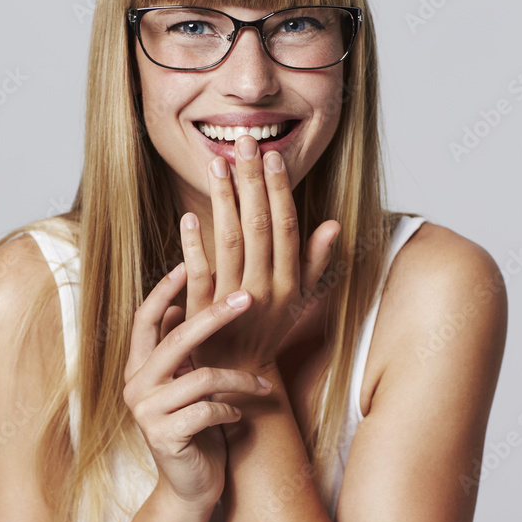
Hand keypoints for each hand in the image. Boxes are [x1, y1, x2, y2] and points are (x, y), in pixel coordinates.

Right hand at [122, 262, 273, 509]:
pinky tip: (239, 416)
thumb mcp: (188, 386)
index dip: (163, 291)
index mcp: (138, 369)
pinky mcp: (164, 436)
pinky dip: (231, 410)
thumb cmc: (197, 430)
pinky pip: (208, 409)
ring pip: (202, 377)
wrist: (191, 488)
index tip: (187, 264)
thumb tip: (180, 307)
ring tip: (264, 386)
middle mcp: (136, 387)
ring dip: (240, 380)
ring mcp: (146, 413)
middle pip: (176, 338)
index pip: (144, 320)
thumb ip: (182, 353)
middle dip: (216, 315)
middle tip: (248, 297)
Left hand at [180, 134, 339, 375]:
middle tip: (242, 142)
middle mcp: (268, 290)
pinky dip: (194, 245)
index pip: (288, 226)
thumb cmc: (270, 332)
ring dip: (223, 201)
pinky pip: (201, 274)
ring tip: (216, 165)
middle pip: (260, 226)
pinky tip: (188, 215)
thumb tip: (333, 224)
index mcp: (292, 283)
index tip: (272, 155)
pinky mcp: (206, 313)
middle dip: (251, 181)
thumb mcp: (302, 300)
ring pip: (231, 242)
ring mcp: (236, 302)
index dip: (279, 189)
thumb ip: (316, 263)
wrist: (241, 378)